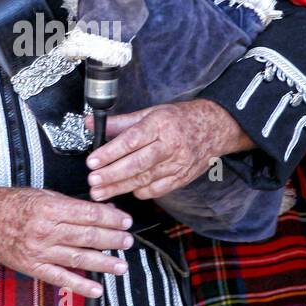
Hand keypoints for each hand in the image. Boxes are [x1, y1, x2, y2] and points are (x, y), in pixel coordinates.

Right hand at [0, 183, 133, 298]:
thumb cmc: (14, 204)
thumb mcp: (44, 196)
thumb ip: (71, 206)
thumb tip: (99, 213)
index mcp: (50, 209)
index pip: (88, 214)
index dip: (110, 219)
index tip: (125, 221)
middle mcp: (46, 230)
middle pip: (87, 236)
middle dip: (112, 240)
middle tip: (128, 241)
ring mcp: (40, 251)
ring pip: (78, 258)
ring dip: (104, 263)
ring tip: (121, 266)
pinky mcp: (33, 267)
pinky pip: (60, 278)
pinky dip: (80, 286)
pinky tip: (97, 290)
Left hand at [86, 100, 253, 201]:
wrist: (214, 128)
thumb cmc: (179, 119)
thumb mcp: (150, 113)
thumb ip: (120, 122)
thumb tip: (91, 124)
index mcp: (160, 124)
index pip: (131, 140)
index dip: (110, 152)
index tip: (93, 161)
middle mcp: (170, 144)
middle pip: (137, 163)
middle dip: (112, 175)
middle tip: (93, 182)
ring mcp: (178, 163)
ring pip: (145, 179)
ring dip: (120, 187)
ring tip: (101, 192)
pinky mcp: (183, 177)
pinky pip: (159, 189)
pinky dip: (141, 192)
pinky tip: (127, 192)